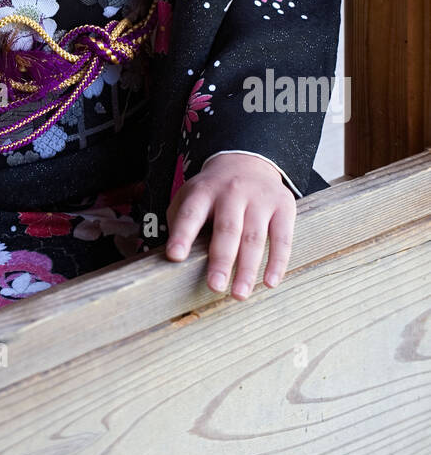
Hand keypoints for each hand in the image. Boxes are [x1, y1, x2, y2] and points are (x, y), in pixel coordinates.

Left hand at [164, 153, 296, 298]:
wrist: (247, 161)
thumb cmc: (213, 191)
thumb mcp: (190, 195)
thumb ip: (180, 221)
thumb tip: (172, 257)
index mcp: (204, 191)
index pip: (191, 213)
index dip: (182, 234)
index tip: (175, 256)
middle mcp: (232, 192)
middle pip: (227, 228)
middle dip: (221, 259)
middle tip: (215, 286)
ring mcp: (260, 198)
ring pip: (254, 237)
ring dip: (248, 268)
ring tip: (239, 293)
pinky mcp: (283, 206)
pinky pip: (282, 238)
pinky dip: (277, 262)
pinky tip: (270, 282)